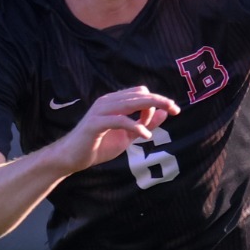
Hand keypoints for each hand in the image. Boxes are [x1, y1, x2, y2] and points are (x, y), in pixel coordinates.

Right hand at [54, 86, 179, 173]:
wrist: (73, 157)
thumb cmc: (99, 145)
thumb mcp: (128, 135)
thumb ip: (145, 124)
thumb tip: (164, 113)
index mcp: (115, 102)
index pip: (140, 93)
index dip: (156, 101)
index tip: (169, 112)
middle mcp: (108, 102)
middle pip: (139, 94)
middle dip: (160, 100)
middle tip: (176, 108)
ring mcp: (100, 111)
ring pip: (130, 102)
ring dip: (151, 108)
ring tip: (168, 113)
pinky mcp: (95, 124)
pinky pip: (119, 120)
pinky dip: (135, 125)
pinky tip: (146, 134)